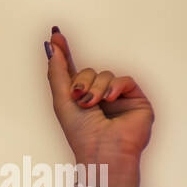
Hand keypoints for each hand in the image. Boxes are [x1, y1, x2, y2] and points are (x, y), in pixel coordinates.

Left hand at [45, 26, 152, 186]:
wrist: (103, 150)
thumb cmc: (81, 134)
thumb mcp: (61, 100)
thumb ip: (57, 72)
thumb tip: (51, 46)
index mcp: (79, 99)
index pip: (72, 71)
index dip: (64, 54)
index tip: (55, 35)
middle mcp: (97, 97)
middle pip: (88, 71)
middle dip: (81, 81)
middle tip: (78, 97)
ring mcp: (117, 98)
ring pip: (105, 74)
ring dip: (96, 88)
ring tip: (92, 104)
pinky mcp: (135, 99)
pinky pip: (124, 79)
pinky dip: (114, 87)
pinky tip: (109, 100)